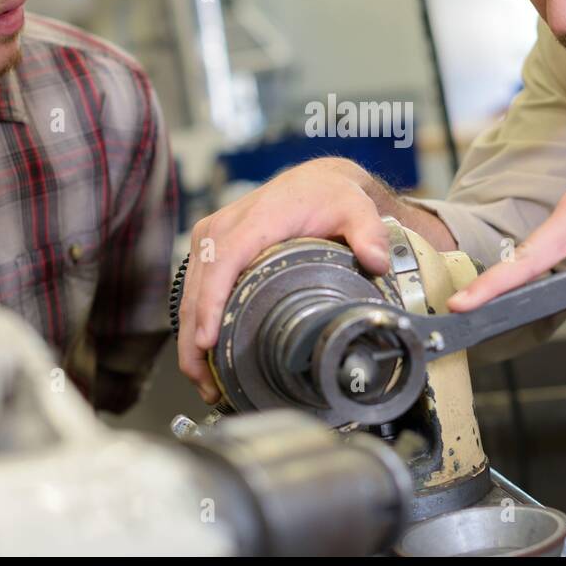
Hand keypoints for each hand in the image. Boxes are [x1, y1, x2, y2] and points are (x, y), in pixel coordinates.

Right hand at [177, 158, 391, 402]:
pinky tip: (204, 356)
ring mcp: (210, 238)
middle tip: (206, 384)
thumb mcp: (355, 210)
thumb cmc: (328, 197)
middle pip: (198, 287)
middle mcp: (222, 228)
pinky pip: (195, 289)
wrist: (314, 182)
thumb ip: (369, 234)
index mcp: (254, 221)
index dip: (211, 304)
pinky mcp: (208, 249)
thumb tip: (376, 262)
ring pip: (190, 293)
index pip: (223, 263)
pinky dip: (194, 324)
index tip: (206, 341)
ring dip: (190, 339)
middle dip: (194, 339)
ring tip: (204, 382)